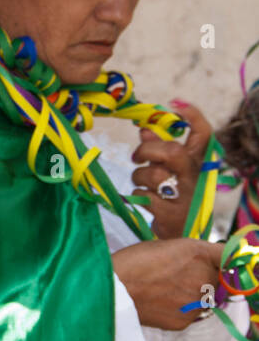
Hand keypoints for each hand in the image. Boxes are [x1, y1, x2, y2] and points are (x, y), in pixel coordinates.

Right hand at [111, 237, 221, 330]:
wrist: (111, 290)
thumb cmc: (131, 262)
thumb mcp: (163, 246)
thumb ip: (189, 253)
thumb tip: (202, 261)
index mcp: (198, 253)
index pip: (228, 255)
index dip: (221, 258)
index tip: (215, 260)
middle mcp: (204, 277)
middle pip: (216, 277)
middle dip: (202, 276)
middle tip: (175, 275)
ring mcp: (198, 302)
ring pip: (205, 298)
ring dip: (193, 294)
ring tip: (164, 290)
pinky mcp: (187, 320)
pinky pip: (192, 313)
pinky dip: (181, 309)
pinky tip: (160, 303)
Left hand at [131, 99, 212, 238]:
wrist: (182, 236)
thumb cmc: (173, 196)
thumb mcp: (169, 171)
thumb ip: (158, 150)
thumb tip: (145, 130)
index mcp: (196, 162)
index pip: (203, 134)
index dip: (193, 116)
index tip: (175, 104)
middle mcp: (195, 177)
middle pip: (173, 152)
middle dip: (148, 150)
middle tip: (136, 158)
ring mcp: (186, 196)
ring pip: (153, 174)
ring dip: (139, 177)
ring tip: (143, 185)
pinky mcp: (172, 214)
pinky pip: (144, 196)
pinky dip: (138, 196)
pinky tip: (146, 202)